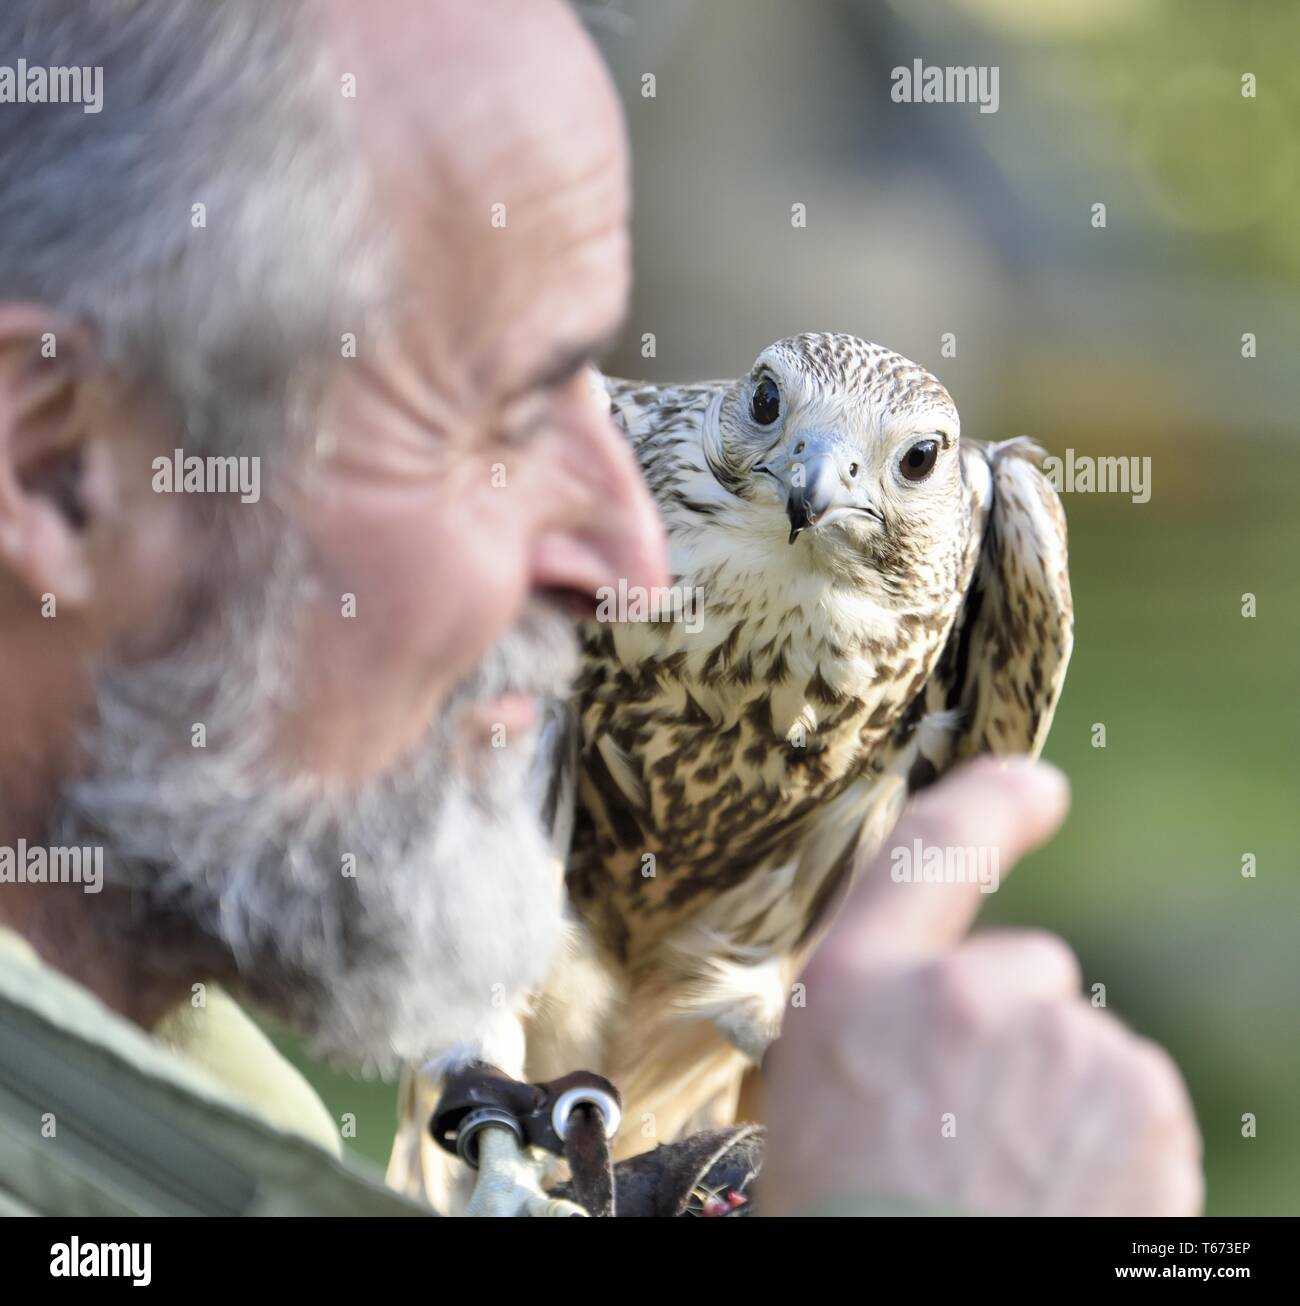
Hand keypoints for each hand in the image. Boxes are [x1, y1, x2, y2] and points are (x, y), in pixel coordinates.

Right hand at [760, 757, 1202, 1216]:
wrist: (904, 1297)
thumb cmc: (846, 1210)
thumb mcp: (820, 1091)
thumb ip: (883, 1013)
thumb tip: (957, 990)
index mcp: (859, 986)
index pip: (927, 850)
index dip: (988, 801)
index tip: (1033, 785)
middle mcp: (960, 990)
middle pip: (1027, 970)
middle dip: (1014, 1035)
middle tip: (971, 1131)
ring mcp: (1056, 1039)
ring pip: (1081, 1044)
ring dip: (1060, 1098)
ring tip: (1006, 1182)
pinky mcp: (1138, 1095)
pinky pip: (1131, 1097)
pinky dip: (1112, 1142)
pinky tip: (1057, 1196)